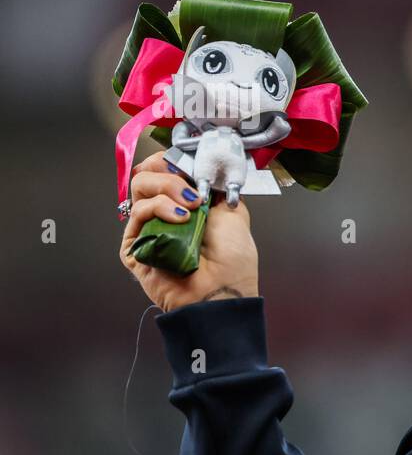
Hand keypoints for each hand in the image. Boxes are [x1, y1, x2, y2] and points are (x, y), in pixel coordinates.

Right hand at [119, 150, 259, 311]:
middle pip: (148, 174)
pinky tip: (180, 219)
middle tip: (190, 188)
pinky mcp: (135, 246)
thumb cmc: (233, 262)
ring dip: (167, 188)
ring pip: (140, 188)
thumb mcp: (234, 213)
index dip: (176, 160)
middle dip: (168, 171)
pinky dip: (157, 208)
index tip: (191, 163)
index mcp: (189, 205)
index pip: (168, 169)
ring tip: (190, 208)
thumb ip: (215, 188)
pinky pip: (137, 212)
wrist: (223, 293)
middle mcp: (166, 214)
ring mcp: (149, 229)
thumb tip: (203, 169)